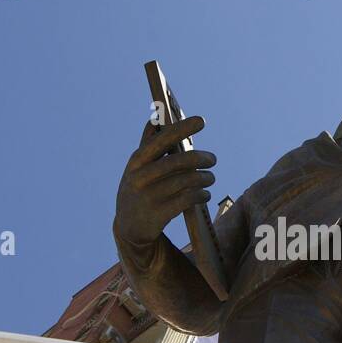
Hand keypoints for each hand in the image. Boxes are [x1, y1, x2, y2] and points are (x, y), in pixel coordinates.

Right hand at [113, 116, 214, 246]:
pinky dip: (201, 195)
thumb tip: (156, 117)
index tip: (201, 121)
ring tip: (211, 178)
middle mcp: (140, 177)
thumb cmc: (139, 187)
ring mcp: (149, 196)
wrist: (129, 225)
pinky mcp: (159, 214)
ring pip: (186, 181)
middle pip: (178, 161)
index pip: (161, 139)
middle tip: (213, 159)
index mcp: (137, 161)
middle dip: (201, 158)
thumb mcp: (137, 166)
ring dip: (204, 178)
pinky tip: (205, 194)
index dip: (182, 129)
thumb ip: (148, 144)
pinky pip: (188, 200)